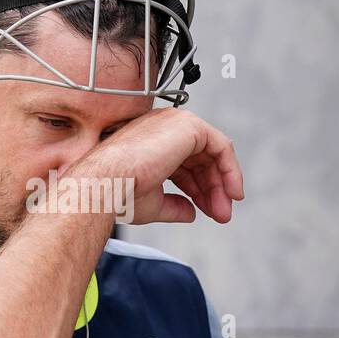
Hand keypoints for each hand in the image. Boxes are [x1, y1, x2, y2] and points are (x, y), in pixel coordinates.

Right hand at [64, 108, 243, 224]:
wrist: (107, 183)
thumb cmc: (118, 191)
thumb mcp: (152, 202)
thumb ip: (174, 205)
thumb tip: (190, 213)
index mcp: (151, 142)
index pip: (184, 165)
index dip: (198, 190)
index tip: (207, 210)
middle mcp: (164, 128)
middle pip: (201, 159)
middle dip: (213, 189)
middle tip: (221, 214)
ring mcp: (177, 124)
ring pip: (213, 153)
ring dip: (223, 183)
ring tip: (223, 210)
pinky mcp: (190, 126)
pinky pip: (221, 146)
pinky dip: (230, 169)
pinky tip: (231, 192)